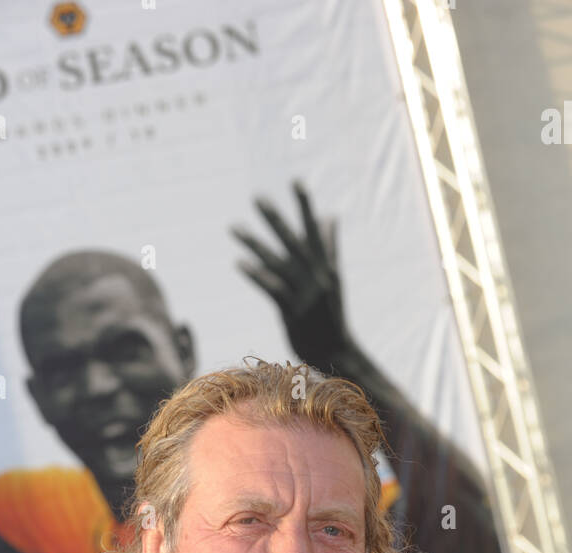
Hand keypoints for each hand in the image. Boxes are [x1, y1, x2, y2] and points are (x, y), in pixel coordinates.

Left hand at [230, 181, 351, 369]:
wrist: (337, 352)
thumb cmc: (332, 316)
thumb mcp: (334, 278)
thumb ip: (330, 246)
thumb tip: (329, 216)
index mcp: (326, 267)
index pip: (313, 231)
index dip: (305, 207)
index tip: (296, 182)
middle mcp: (316, 276)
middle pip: (292, 242)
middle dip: (275, 219)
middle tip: (257, 198)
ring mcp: (305, 293)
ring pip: (277, 263)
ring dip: (253, 244)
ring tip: (233, 227)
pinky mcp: (293, 311)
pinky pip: (272, 288)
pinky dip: (256, 274)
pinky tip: (239, 262)